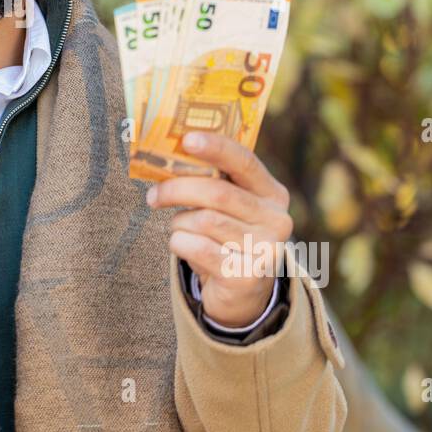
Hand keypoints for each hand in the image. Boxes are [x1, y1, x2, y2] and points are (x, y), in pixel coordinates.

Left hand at [146, 131, 291, 327]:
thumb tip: (167, 157)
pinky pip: (196, 248)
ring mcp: (265, 251)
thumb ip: (212, 182)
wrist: (242, 292)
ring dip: (179, 223)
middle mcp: (277, 220)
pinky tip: (184, 245)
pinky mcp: (246, 277)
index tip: (187, 138)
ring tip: (180, 227)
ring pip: (203, 221)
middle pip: (217, 193)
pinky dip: (180, 243)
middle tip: (154, 195)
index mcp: (273, 194)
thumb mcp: (229, 207)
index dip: (215, 148)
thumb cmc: (226, 236)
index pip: (245, 161)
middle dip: (177, 189)